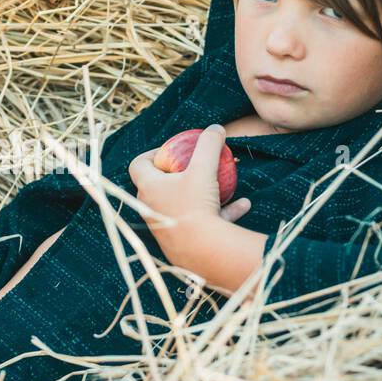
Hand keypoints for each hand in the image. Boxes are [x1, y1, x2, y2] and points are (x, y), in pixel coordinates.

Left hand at [128, 124, 251, 259]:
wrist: (201, 252)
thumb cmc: (196, 206)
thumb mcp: (204, 169)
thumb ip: (209, 145)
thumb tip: (216, 128)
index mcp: (148, 188)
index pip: (138, 164)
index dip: (151, 154)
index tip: (170, 151)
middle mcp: (150, 208)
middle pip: (157, 185)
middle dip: (176, 175)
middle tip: (193, 167)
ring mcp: (164, 226)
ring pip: (182, 204)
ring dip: (203, 194)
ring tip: (221, 186)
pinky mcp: (180, 243)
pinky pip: (199, 223)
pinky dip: (219, 213)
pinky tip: (243, 206)